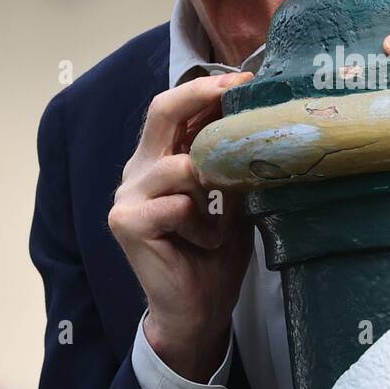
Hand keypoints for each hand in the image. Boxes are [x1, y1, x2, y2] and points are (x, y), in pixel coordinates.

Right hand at [108, 72, 254, 379]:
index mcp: (160, 159)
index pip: (176, 109)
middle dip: (201, 97)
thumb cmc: (215, 253)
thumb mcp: (233, 199)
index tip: (247, 80)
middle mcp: (139, 170)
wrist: (199, 308)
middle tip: (236, 91)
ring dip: (212, 194)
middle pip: (161, 112)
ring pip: (181, 167)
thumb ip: (231, 162)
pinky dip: (202, 226)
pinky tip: (203, 245)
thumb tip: (263, 119)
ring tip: (220, 225)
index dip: (207, 90)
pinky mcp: (126, 222)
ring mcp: (127, 195)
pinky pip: (177, 206)